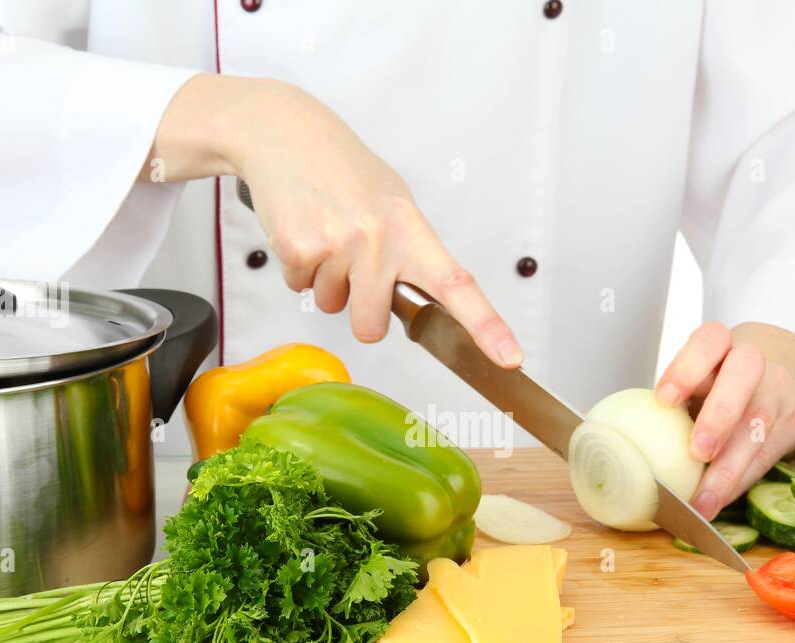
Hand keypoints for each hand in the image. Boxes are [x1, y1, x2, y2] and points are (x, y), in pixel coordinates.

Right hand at [144, 74, 522, 366]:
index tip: (509, 357)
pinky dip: (297, 267)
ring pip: (331, 306)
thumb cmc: (343, 170)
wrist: (285, 133)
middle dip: (358, 311)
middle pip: (371, 328)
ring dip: (325, 281)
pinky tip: (302, 228)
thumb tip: (424, 301)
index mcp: (411, 230)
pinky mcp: (297, 248)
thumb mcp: (392, 203)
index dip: (486, 327)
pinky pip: (298, 287)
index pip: (457, 285)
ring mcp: (337, 245)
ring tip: (323, 232)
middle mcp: (379, 240)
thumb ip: (410, 253)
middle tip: (351, 267)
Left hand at [655, 322, 794, 518]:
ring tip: (703, 501)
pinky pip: (769, 455)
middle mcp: (754, 363)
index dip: (686, 367)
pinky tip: (719, 502)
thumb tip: (623, 451)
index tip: (664, 399)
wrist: (772, 382)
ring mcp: (779, 391)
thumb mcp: (695, 385)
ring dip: (729, 468)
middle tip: (698, 451)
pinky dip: (740, 482)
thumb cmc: (716, 387)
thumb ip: (671, 405)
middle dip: (720, 413)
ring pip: (760, 423)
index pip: (709, 339)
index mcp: (721, 346)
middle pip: (745, 371)